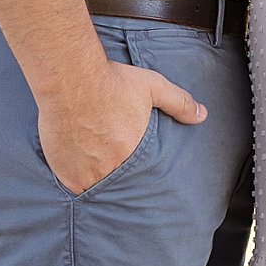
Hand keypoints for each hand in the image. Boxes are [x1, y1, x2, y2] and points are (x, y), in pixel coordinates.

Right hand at [38, 59, 205, 194]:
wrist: (70, 78)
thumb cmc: (111, 82)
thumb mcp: (153, 87)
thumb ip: (179, 103)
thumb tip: (202, 115)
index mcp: (132, 154)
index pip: (143, 178)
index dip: (141, 176)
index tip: (141, 172)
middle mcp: (108, 169)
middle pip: (118, 183)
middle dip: (120, 177)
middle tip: (117, 167)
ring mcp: (83, 173)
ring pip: (95, 188)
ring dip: (99, 180)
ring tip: (100, 168)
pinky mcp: (63, 172)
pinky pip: (74, 186)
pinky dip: (78, 179)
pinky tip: (80, 166)